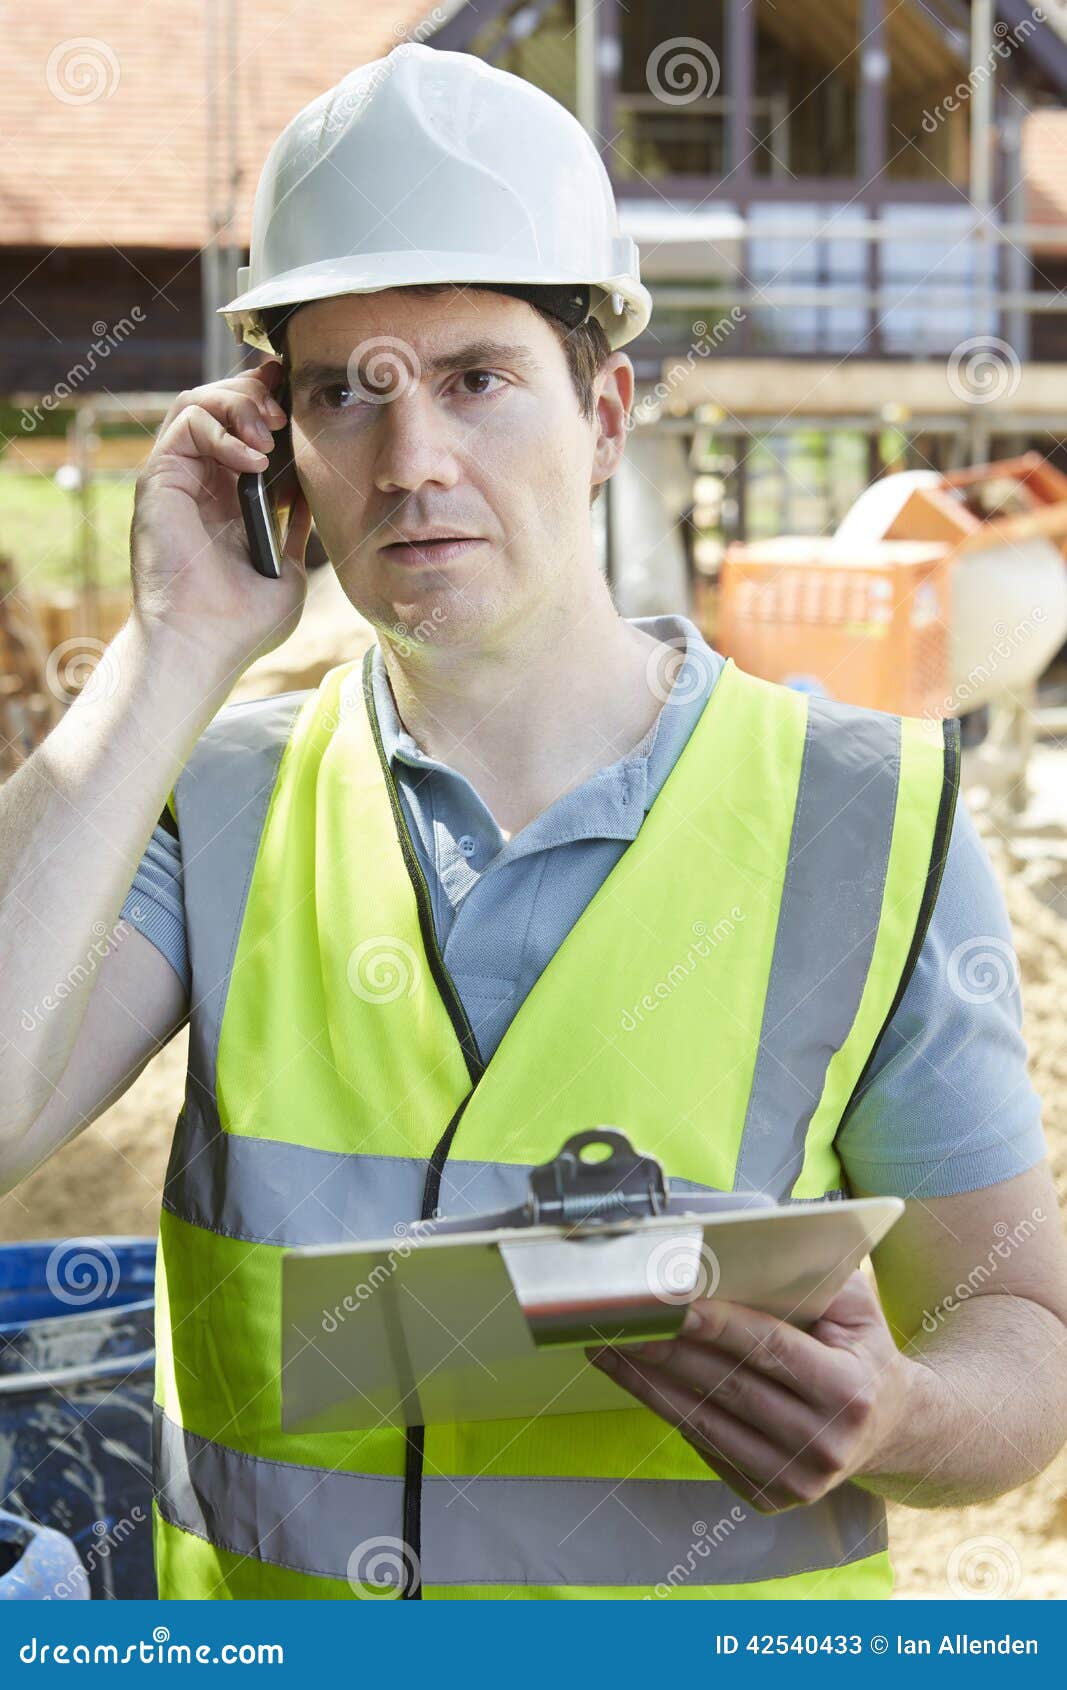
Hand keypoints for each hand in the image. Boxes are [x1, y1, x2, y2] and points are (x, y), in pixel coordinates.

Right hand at [130, 358, 312, 674]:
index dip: (271, 405)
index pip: (247, 431)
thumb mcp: (290, 570)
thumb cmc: (245, 623)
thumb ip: (298, 530)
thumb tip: (311, 495)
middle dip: (258, 394)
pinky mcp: (159, 477)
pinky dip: (222, 428)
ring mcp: (179, 477)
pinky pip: (186, 422)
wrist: (206, 643)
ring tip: (269, 431)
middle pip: (223, 404)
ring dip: (240, 403)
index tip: (302, 400)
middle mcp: (202, 482)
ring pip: (200, 401)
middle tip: (285, 412)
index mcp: (231, 499)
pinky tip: (252, 460)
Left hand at [586, 1272, 911, 1512]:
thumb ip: (813, 1279)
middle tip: (617, 1319)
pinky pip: (706, 1446)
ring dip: (648, 1383)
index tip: (668, 1302)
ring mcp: (796, 1480)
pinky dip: (667, 1410)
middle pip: (726, 1387)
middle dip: (665, 1349)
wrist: (890, 1430)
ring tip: (607, 1348)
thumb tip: (746, 1250)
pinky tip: (637, 1380)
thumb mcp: (857, 1310)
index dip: (717, 1325)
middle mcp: (824, 1444)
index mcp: (849, 1392)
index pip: (769, 1350)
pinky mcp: (770, 1498)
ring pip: (704, 1422)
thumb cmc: (862, 1353)